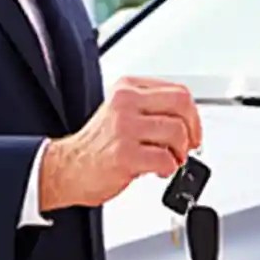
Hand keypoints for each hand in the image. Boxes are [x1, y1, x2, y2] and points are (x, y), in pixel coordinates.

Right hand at [39, 76, 202, 210]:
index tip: (192, 129)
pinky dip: (169, 168)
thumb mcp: (121, 113)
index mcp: (127, 89)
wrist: (66, 169)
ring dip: (180, 152)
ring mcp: (124, 128)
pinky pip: (165, 159)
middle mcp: (125, 103)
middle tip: (189, 145)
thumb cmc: (96, 146)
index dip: (193, 114)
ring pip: (177, 132)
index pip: (177, 91)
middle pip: (181, 105)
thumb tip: (188, 120)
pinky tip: (158, 170)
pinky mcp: (125, 155)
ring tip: (170, 159)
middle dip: (193, 129)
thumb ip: (151, 110)